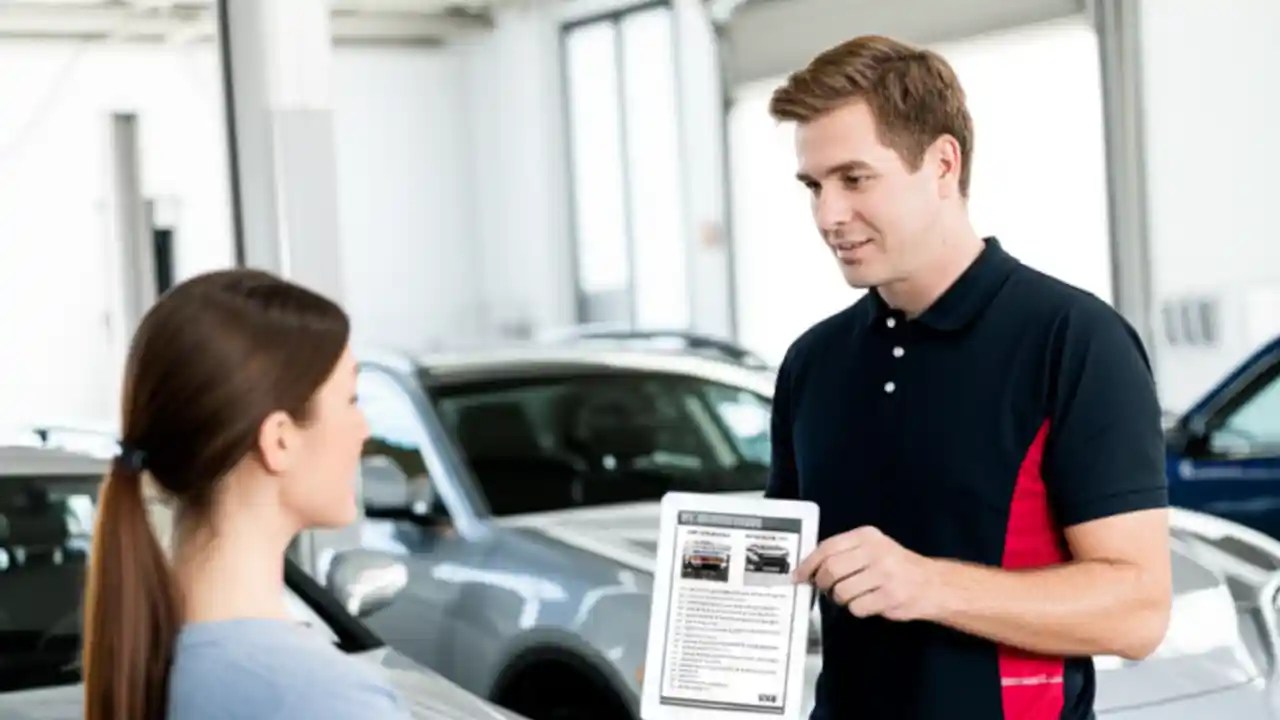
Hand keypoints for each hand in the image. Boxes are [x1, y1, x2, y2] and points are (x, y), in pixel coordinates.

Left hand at [794, 526, 939, 621]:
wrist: (933, 584)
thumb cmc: (896, 566)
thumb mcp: (872, 548)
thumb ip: (844, 553)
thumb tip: (807, 568)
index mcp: (867, 536)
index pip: (828, 547)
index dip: (808, 563)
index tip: (798, 575)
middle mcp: (875, 551)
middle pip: (831, 570)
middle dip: (822, 583)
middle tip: (824, 589)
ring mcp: (884, 574)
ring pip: (841, 591)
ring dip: (841, 599)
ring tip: (852, 595)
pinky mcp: (890, 596)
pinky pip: (857, 607)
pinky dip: (857, 609)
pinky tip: (869, 603)